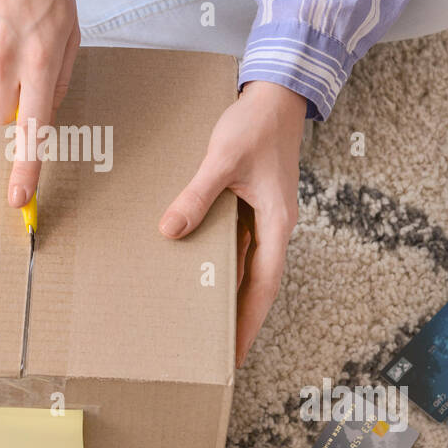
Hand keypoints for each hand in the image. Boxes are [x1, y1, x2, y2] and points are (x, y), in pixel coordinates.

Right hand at [0, 0, 79, 207]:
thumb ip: (62, 75)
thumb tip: (43, 111)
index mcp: (43, 58)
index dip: (27, 166)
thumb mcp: (72, 28)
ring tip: (13, 27)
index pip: (34, 125)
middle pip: (0, 113)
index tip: (19, 198)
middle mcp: (7, 56)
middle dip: (11, 103)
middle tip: (25, 68)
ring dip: (1, 68)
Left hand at [158, 81, 304, 365]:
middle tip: (214, 350)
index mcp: (277, 223)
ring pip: (245, 264)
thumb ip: (197, 195)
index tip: (234, 353)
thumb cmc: (256, 124)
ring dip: (228, 291)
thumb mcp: (223, 159)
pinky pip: (235, 241)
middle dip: (237, 317)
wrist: (276, 93)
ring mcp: (263, 215)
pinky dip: (220, 260)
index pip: (262, 287)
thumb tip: (170, 230)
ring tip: (203, 320)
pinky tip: (198, 269)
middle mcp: (274, 226)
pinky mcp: (251, 202)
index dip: (248, 322)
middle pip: (255, 283)